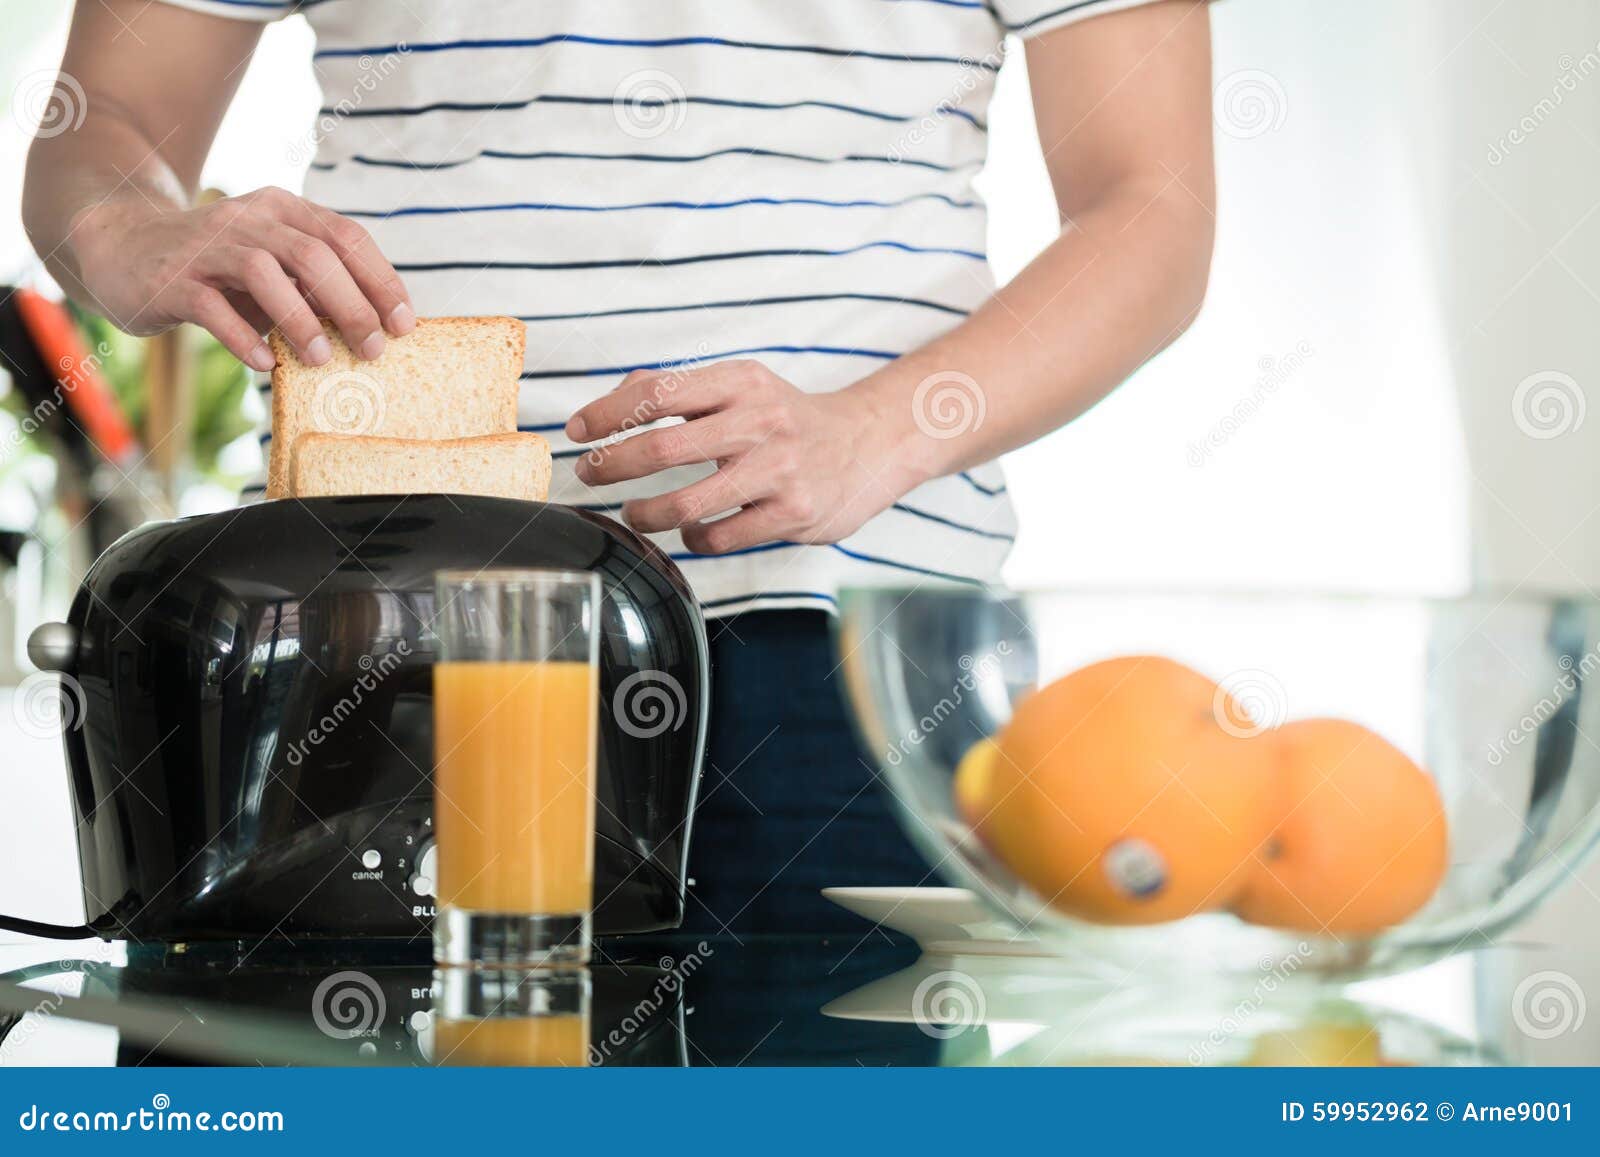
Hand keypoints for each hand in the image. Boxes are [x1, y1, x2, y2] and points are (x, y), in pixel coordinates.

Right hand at [70, 186, 413, 370]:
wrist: (122, 248)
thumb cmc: (217, 268)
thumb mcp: (272, 267)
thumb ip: (315, 285)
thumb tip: (375, 327)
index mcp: (283, 210)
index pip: (346, 236)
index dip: (381, 279)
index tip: (404, 324)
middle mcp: (248, 219)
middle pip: (314, 254)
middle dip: (352, 305)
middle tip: (372, 349)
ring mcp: (207, 246)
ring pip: (264, 271)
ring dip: (301, 320)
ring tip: (320, 360)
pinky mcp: (172, 279)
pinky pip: (212, 307)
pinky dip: (243, 337)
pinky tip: (266, 364)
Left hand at [566, 360, 925, 553]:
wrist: (869, 445)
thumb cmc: (789, 420)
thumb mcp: (742, 387)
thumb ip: (679, 389)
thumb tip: (612, 400)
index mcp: (741, 382)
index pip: (657, 393)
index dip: (606, 414)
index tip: (577, 431)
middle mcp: (760, 421)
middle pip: (662, 447)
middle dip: (610, 465)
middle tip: (589, 475)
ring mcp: (778, 470)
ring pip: (686, 503)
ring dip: (646, 513)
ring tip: (634, 512)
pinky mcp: (793, 514)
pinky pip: (720, 537)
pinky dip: (693, 538)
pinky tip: (692, 531)